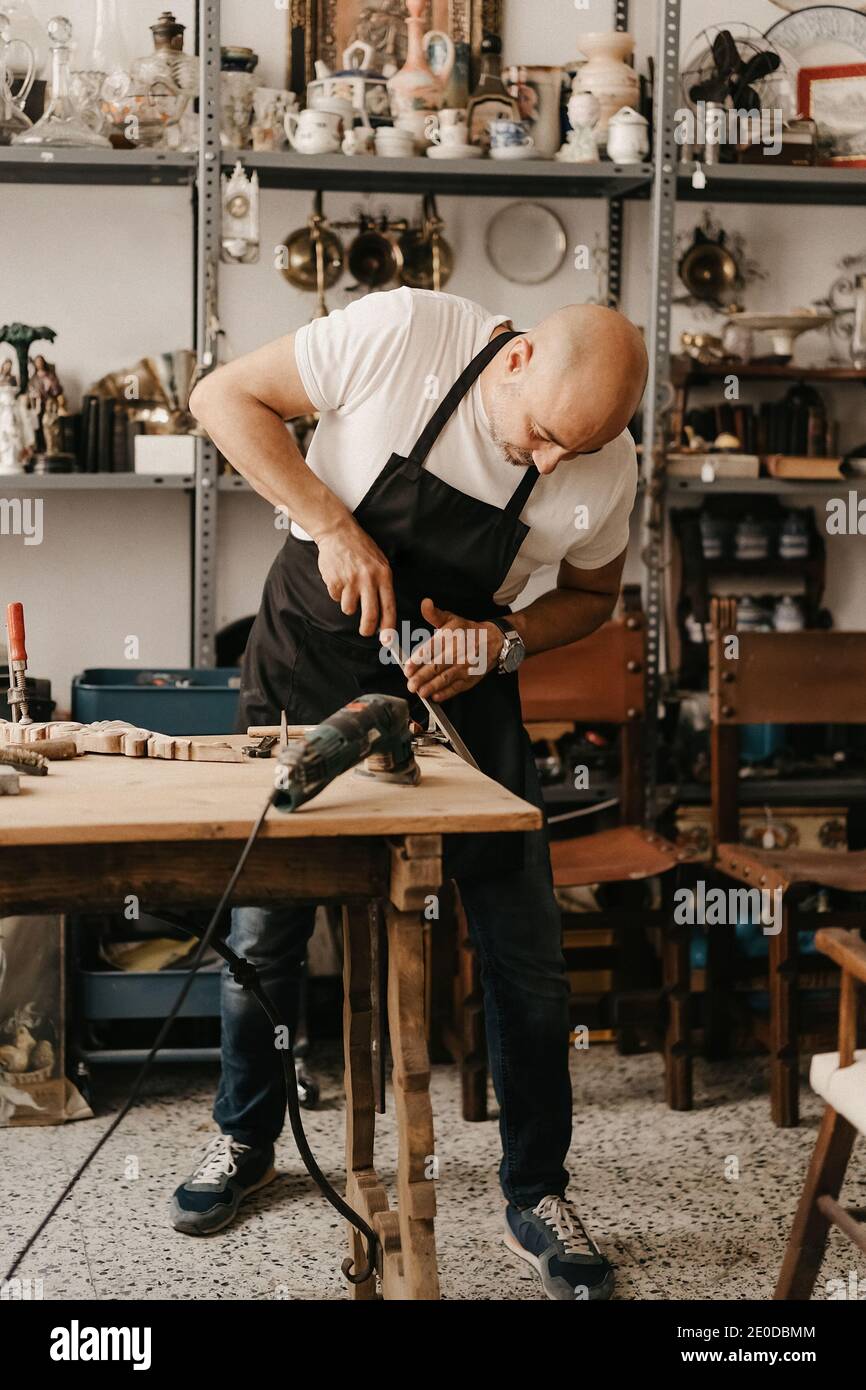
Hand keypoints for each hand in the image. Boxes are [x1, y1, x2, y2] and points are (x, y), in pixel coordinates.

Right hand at [315, 515, 396, 637]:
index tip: (388, 639)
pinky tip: (339, 578)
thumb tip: (382, 615)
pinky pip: (336, 598)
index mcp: (383, 575)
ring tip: (349, 587)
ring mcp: (350, 580)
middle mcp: (368, 579)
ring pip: (349, 609)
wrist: (338, 533)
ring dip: (348, 604)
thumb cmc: (361, 549)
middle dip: (367, 628)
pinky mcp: (335, 581)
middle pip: (369, 614)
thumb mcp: (380, 563)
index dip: (388, 626)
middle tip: (365, 632)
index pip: (388, 606)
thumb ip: (382, 586)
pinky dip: (337, 592)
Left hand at [404, 598, 503, 701]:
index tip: (407, 669)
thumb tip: (425, 603)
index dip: (417, 660)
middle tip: (410, 684)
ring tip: (420, 692)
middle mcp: (456, 653)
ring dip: (432, 687)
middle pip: (436, 666)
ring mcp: (463, 667)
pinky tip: (436, 697)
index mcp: (448, 638)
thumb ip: (433, 614)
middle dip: (421, 677)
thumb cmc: (467, 631)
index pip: (430, 650)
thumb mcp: (450, 619)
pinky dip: (446, 693)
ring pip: (445, 678)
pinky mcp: (469, 678)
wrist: (493, 641)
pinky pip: (456, 687)